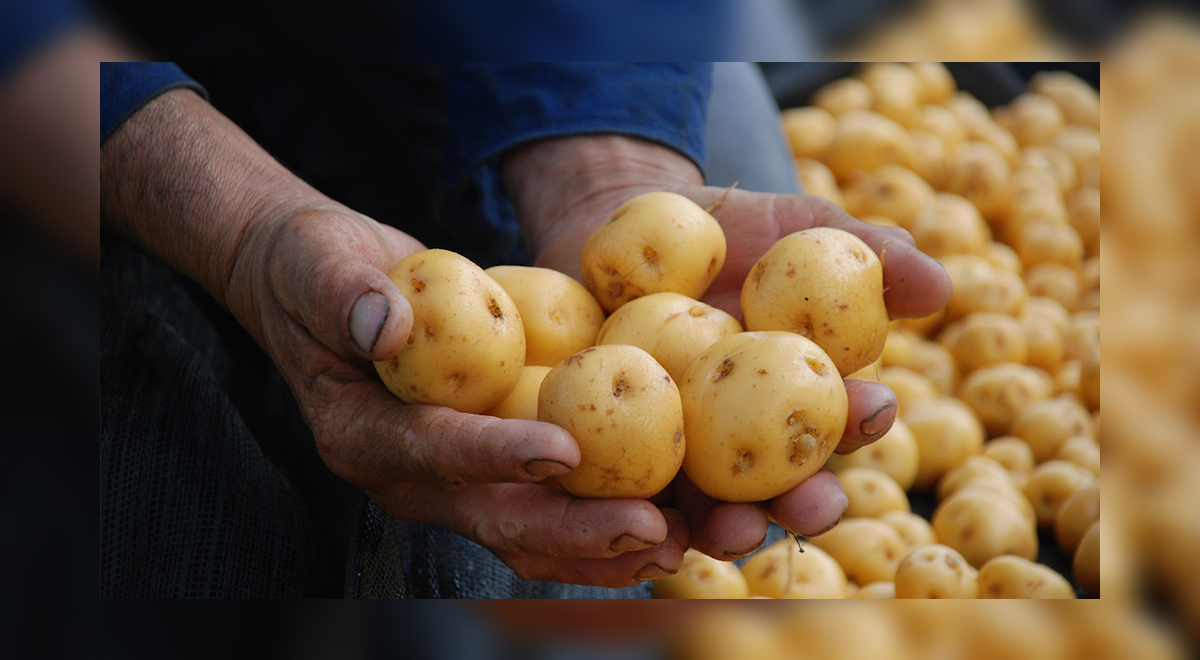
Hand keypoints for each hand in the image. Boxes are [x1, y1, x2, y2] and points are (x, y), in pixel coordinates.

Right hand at [102, 91, 687, 587]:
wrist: (323, 286)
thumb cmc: (316, 268)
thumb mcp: (318, 265)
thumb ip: (345, 295)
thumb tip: (385, 325)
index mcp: (362, 433)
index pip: (433, 451)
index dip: (496, 455)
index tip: (564, 449)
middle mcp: (407, 476)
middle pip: (495, 516)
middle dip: (573, 528)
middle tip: (648, 527)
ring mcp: (449, 482)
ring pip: (528, 533)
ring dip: (602, 545)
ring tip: (677, 541)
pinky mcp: (486, 470)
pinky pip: (547, 509)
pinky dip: (601, 522)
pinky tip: (668, 520)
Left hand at [505, 135, 950, 558]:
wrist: (624, 216)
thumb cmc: (728, 226)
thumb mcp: (799, 225)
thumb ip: (866, 250)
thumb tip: (940, 285)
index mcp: (797, 391)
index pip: (837, 420)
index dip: (858, 423)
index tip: (873, 411)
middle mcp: (742, 433)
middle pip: (779, 484)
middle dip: (801, 503)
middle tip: (808, 503)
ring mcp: (674, 444)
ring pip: (703, 505)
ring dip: (723, 527)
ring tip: (727, 528)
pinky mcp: (609, 446)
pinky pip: (618, 487)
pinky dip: (630, 509)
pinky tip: (639, 517)